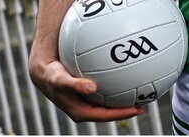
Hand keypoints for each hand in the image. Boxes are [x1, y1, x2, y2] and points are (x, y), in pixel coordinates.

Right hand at [30, 57, 144, 122]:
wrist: (44, 72)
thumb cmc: (52, 76)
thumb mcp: (61, 80)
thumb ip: (75, 85)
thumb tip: (92, 87)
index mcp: (81, 112)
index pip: (106, 116)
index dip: (122, 114)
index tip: (137, 109)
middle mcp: (86, 108)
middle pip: (110, 112)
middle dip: (127, 109)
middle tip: (144, 102)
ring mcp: (87, 102)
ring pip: (108, 103)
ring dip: (123, 99)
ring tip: (140, 92)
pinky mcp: (87, 93)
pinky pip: (105, 92)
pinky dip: (115, 87)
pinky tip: (126, 75)